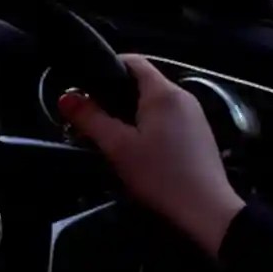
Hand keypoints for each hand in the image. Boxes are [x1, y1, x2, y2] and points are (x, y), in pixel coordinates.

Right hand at [58, 54, 244, 257]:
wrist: (207, 211)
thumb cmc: (160, 175)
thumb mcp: (118, 148)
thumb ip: (90, 119)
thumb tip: (65, 96)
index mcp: (163, 92)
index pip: (133, 60)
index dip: (107, 66)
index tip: (86, 86)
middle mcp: (183, 95)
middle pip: (143, 82)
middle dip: (116, 95)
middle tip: (92, 116)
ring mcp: (195, 115)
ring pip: (155, 102)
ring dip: (132, 112)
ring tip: (111, 135)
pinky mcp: (200, 134)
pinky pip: (169, 118)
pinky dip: (150, 124)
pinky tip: (140, 149)